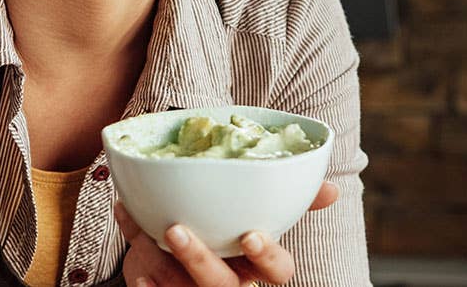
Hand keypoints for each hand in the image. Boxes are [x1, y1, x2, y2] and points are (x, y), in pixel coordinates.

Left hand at [114, 181, 339, 286]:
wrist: (179, 251)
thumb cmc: (227, 228)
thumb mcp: (259, 213)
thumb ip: (294, 199)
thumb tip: (332, 189)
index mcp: (256, 264)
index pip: (277, 272)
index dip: (267, 257)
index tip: (250, 235)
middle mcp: (229, 283)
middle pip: (221, 285)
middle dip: (199, 260)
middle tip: (177, 230)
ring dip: (160, 259)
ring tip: (150, 229)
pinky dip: (143, 278)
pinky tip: (134, 258)